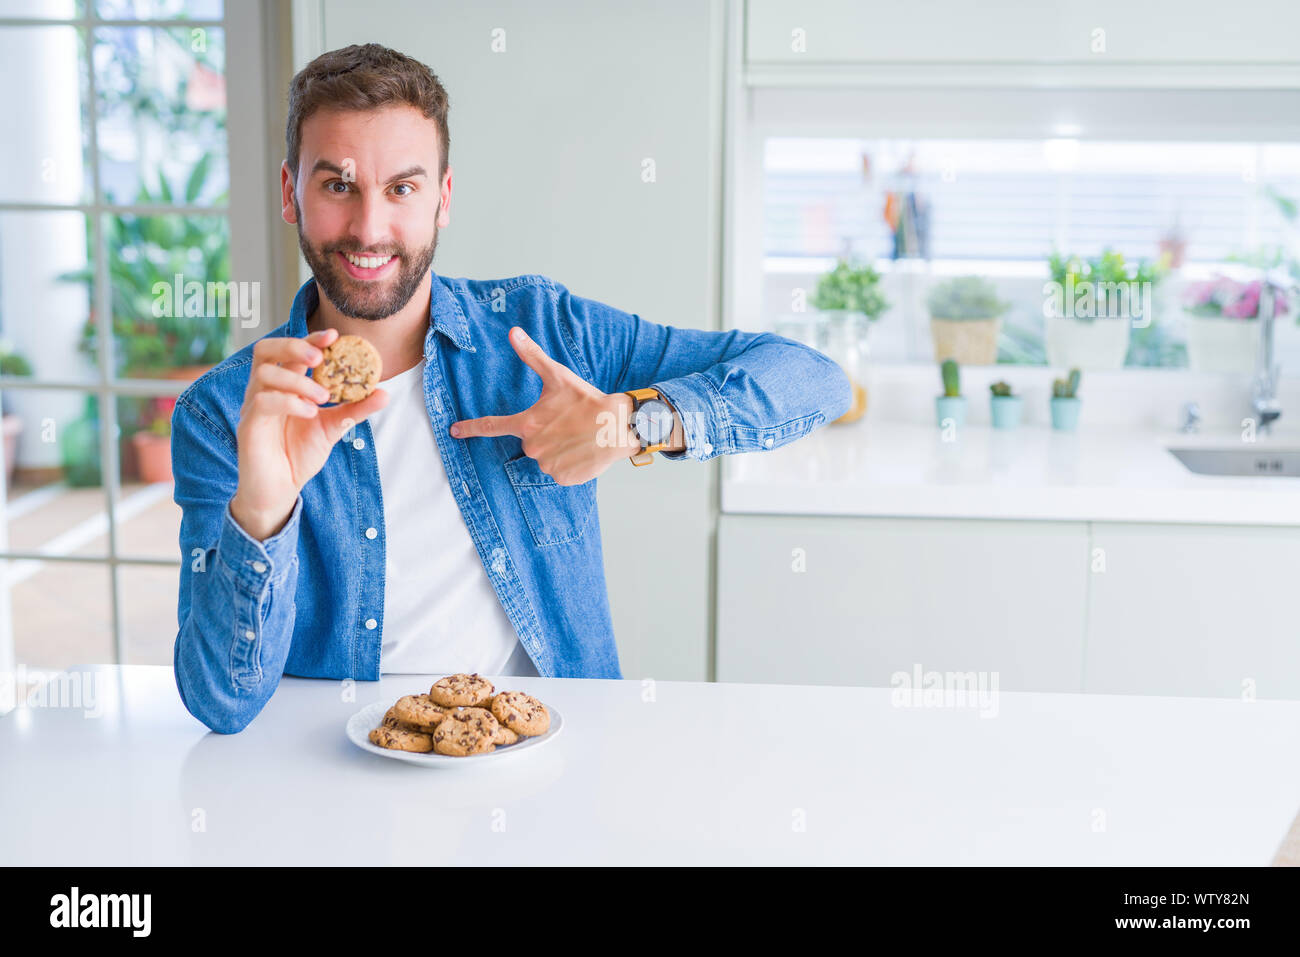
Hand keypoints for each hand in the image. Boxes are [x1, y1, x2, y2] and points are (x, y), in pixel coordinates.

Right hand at [230, 329, 388, 539]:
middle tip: (321, 358)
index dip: (310, 339)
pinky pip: (263, 402)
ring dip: (299, 381)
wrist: (280, 490)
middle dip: (294, 347)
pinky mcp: (249, 426)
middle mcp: (264, 390)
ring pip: (265, 374)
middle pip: (266, 350)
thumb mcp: (334, 428)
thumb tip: (385, 393)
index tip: (334, 335)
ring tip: (324, 398)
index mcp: (283, 385)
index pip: (289, 350)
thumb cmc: (299, 454)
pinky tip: (310, 413)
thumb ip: (355, 409)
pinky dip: (290, 402)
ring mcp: (253, 406)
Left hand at [449, 327, 639, 484]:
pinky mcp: (563, 477)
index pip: (492, 426)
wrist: (617, 425)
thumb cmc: (587, 400)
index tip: (454, 431)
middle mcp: (533, 446)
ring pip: (547, 457)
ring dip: (559, 449)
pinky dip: (570, 463)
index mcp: (528, 423)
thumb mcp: (558, 376)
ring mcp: (547, 464)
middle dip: (547, 434)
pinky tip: (583, 451)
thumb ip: (532, 357)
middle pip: (532, 442)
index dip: (471, 428)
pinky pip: (560, 471)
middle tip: (568, 424)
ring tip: (578, 437)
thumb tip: (514, 333)